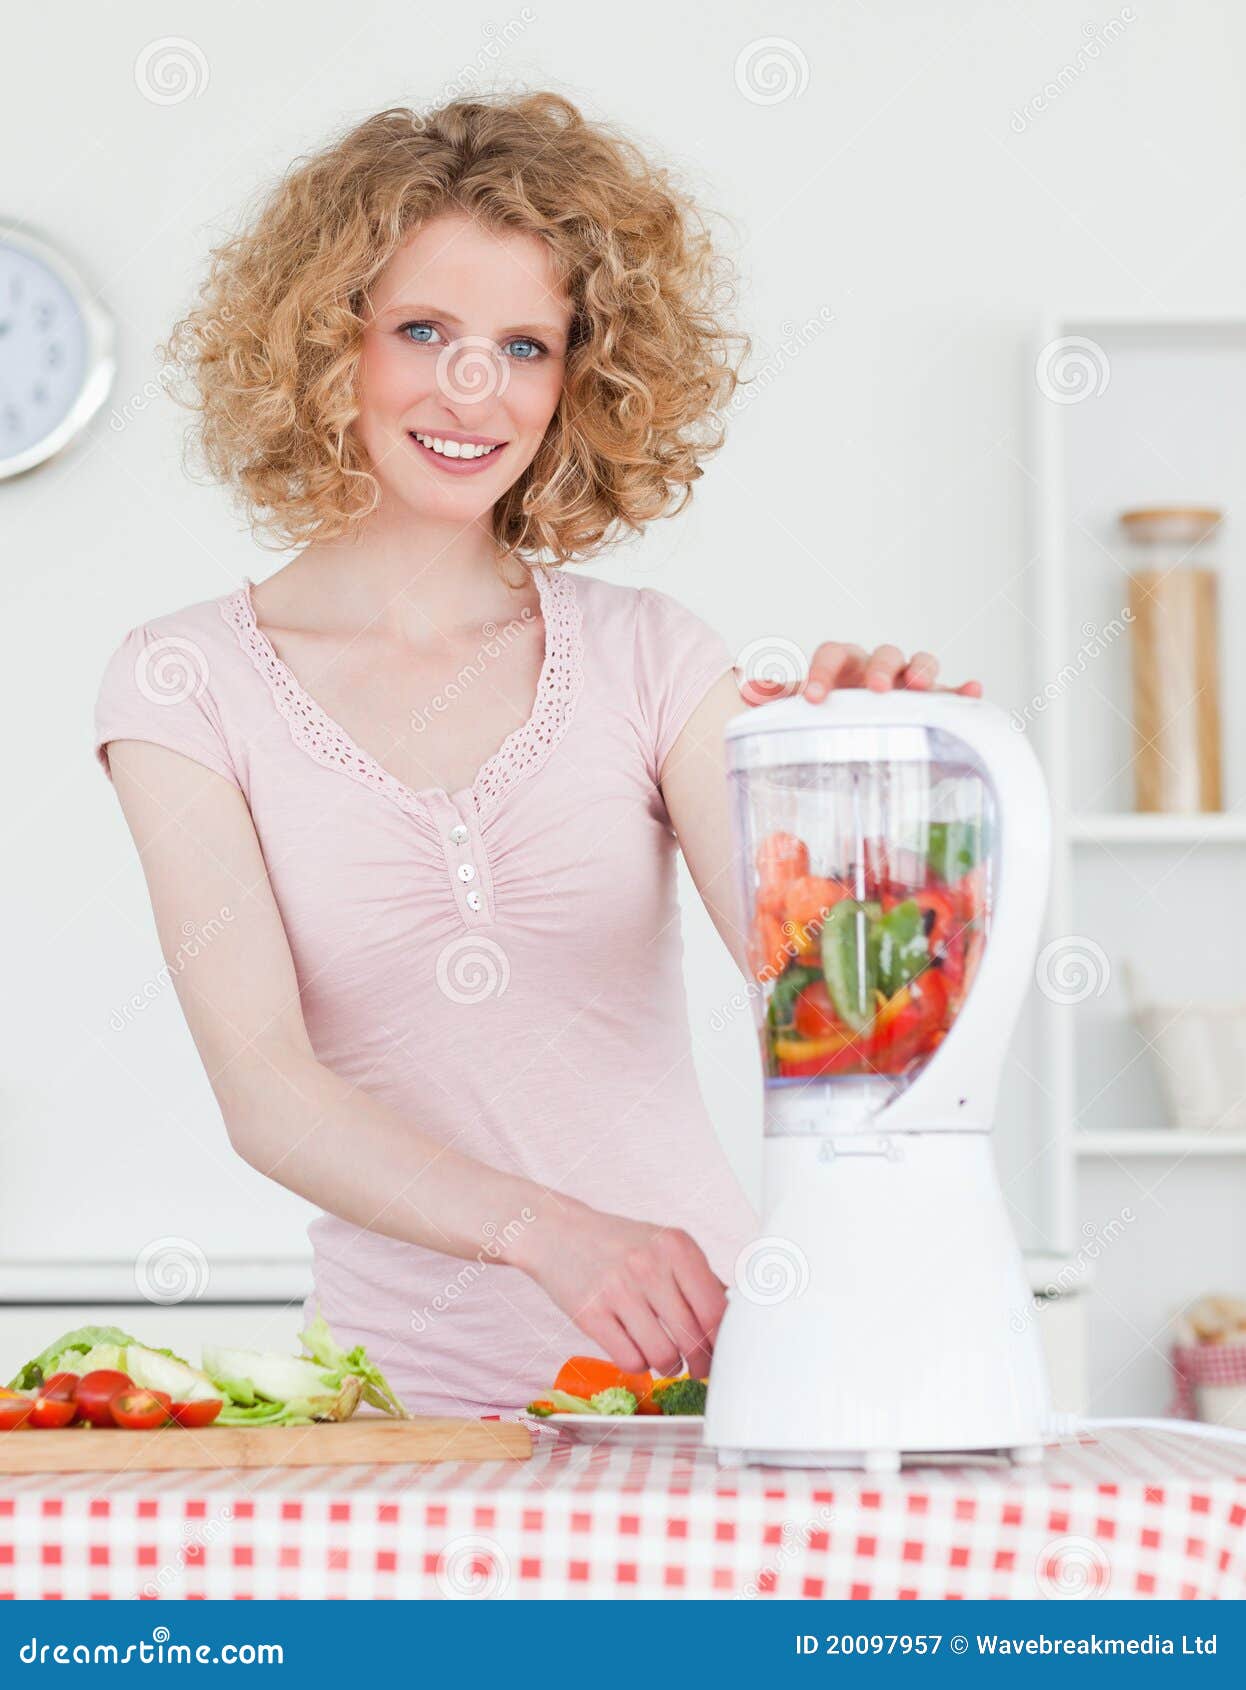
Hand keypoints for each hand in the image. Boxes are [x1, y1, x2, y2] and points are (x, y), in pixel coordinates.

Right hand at [516, 1198, 724, 1377]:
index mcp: (676, 1246)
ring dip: (669, 1366)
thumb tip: (732, 1319)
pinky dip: (639, 1365)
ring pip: (663, 1356)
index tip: (721, 1354)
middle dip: (700, 1364)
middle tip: (697, 1368)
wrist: (558, 1233)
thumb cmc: (621, 1244)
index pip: (714, 1310)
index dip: (722, 1342)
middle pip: (692, 1338)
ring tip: (665, 1358)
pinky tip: (636, 1350)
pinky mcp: (591, 1314)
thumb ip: (699, 1278)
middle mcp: (648, 1265)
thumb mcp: (664, 1245)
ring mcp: (618, 1290)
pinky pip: (630, 1361)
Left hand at [740, 642, 981, 705]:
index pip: (833, 653)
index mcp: (841, 666)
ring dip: (921, 670)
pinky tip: (973, 692)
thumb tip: (747, 687)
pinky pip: (950, 692)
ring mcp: (907, 684)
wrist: (854, 739)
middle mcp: (876, 668)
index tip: (813, 698)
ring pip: (919, 663)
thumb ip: (778, 699)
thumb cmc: (828, 719)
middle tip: (876, 690)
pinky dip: (961, 689)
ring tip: (919, 685)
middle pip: (883, 654)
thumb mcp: (799, 711)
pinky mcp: (932, 704)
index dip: (823, 671)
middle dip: (881, 669)